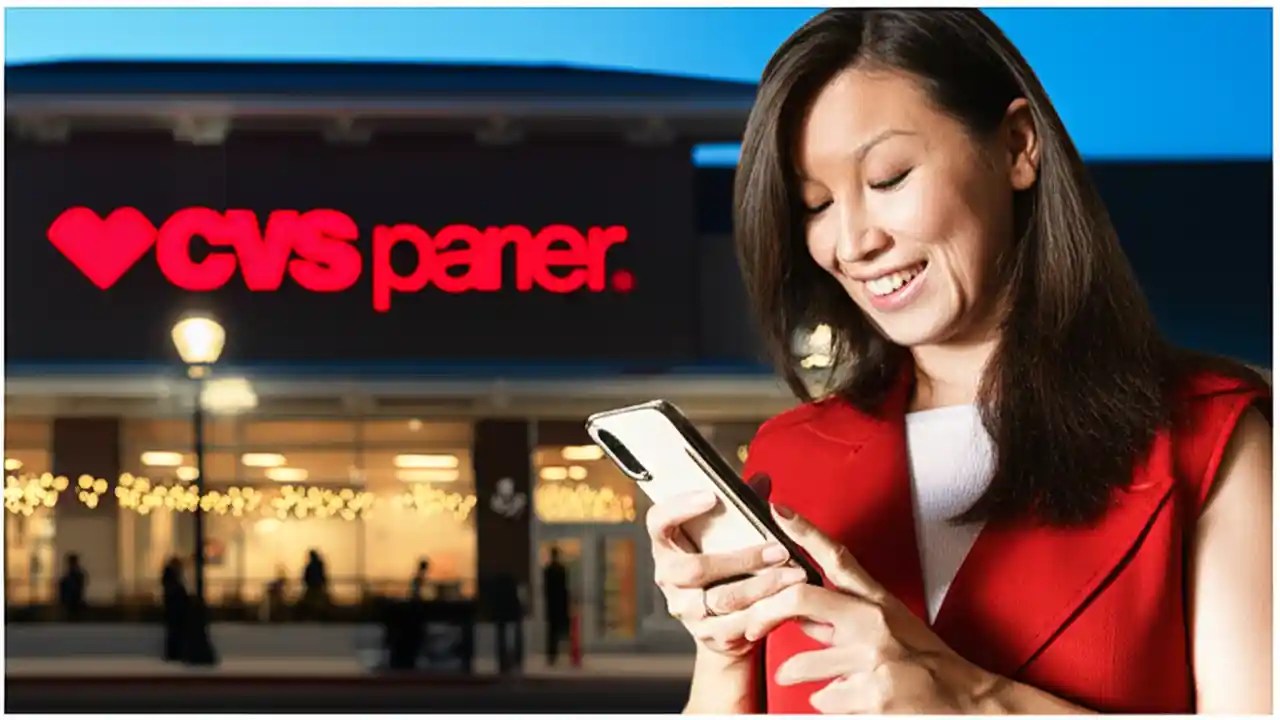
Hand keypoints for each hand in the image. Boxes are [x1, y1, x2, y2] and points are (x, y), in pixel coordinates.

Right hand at [647, 486, 808, 657]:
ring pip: (723, 598)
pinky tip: (789, 600)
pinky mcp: (709, 634)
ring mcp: (686, 609)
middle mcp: (669, 579)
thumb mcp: (727, 538)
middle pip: (694, 568)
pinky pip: (739, 624)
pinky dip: (767, 611)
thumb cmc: (724, 568)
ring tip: (795, 573)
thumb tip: (762, 479)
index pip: (657, 522)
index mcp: (667, 547)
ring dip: (764, 585)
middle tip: (779, 548)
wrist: (722, 627)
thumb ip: (742, 509)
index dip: (678, 508)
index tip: (711, 495)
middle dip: (742, 558)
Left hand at [743, 505, 998, 713]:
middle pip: (800, 597)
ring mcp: (876, 656)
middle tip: (748, 627)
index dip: (805, 531)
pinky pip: (823, 699)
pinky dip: (826, 703)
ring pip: (803, 663)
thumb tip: (796, 612)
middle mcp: (875, 622)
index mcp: (875, 601)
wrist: (967, 700)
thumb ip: (840, 617)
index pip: (837, 557)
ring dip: (798, 676)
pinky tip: (847, 701)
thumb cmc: (924, 662)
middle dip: (762, 613)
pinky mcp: (877, 693)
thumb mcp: (886, 626)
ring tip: (808, 680)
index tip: (778, 511)